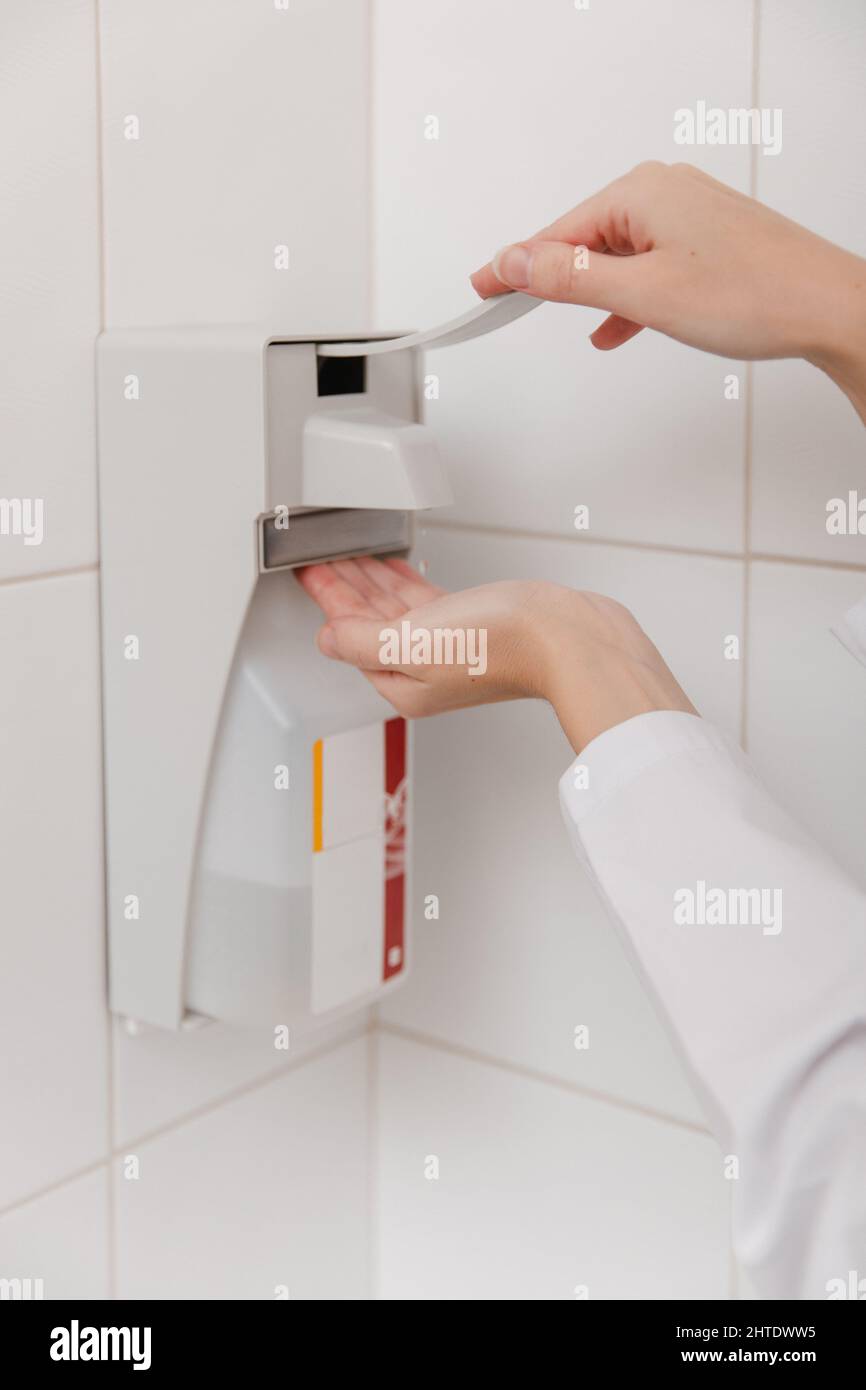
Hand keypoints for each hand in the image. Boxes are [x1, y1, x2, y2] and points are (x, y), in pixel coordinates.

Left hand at [296, 555, 695, 753]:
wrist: (570, 637)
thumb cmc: (504, 645)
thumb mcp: (413, 642)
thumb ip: (363, 640)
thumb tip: (328, 638)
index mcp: (402, 682)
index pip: (348, 636)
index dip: (325, 599)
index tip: (307, 572)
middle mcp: (424, 669)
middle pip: (367, 622)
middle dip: (342, 588)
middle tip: (319, 558)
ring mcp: (450, 646)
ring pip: (394, 609)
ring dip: (368, 580)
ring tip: (347, 555)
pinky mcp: (475, 623)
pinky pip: (425, 602)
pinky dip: (404, 582)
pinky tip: (395, 568)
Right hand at [471, 162, 865, 419]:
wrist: (827, 308)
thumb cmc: (752, 294)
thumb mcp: (641, 293)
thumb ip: (569, 278)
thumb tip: (513, 261)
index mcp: (640, 193)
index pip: (554, 233)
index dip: (512, 267)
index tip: (480, 289)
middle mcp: (663, 193)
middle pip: (584, 239)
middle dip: (551, 276)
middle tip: (506, 305)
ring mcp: (689, 216)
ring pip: (618, 257)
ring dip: (593, 293)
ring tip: (566, 326)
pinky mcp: (708, 241)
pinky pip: (648, 266)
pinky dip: (627, 296)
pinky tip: (616, 327)